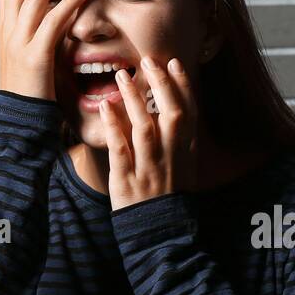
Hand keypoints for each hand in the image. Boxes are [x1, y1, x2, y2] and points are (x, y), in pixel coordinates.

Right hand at [0, 0, 89, 99]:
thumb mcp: (30, 51)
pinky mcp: (35, 58)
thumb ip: (38, 28)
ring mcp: (19, 42)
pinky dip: (70, 4)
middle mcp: (8, 29)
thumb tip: (54, 7)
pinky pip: (53, 23)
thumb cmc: (32, 88)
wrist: (20, 121)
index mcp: (6, 25)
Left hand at [97, 55, 198, 209]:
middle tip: (148, 60)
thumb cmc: (169, 197)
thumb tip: (171, 109)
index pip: (190, 112)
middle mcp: (171, 158)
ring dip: (134, 99)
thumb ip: (179, 140)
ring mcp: (150, 169)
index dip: (183, 86)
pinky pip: (121, 150)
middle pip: (172, 114)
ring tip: (121, 75)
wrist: (161, 234)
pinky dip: (113, 127)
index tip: (173, 62)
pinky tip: (104, 106)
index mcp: (186, 153)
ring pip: (145, 128)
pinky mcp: (129, 182)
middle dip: (162, 85)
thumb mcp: (184, 168)